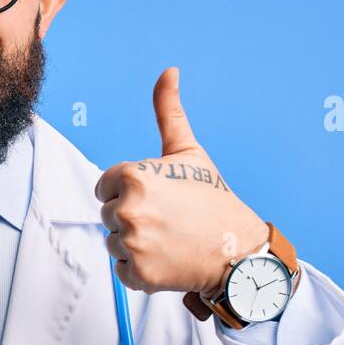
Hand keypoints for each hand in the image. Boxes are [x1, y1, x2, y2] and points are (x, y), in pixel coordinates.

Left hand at [95, 67, 267, 294]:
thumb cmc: (213, 199)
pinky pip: (122, 269)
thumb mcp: (188, 151)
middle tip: (168, 220)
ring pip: (114, 242)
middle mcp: (127, 209)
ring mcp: (132, 243)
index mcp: (132, 176)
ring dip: (136, 244)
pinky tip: (168, 259)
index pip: (104, 186)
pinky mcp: (137, 273)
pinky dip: (141, 269)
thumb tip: (169, 71)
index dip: (128, 191)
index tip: (158, 197)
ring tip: (169, 239)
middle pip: (108, 214)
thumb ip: (168, 112)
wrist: (238, 250)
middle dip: (133, 217)